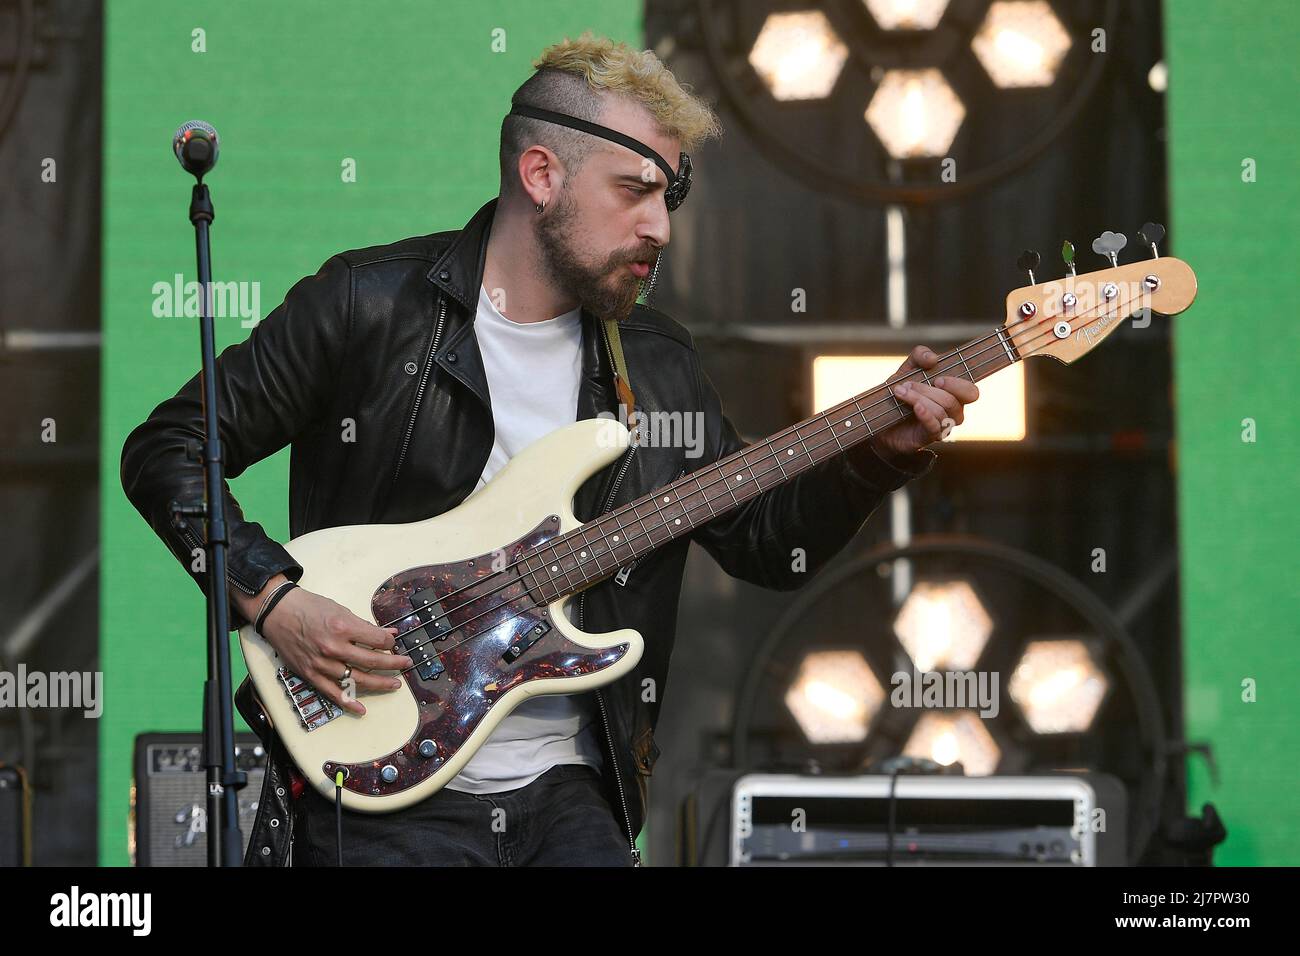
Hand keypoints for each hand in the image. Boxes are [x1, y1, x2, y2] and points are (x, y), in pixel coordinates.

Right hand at [257, 581, 412, 715]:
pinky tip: (362, 709)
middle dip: (393, 664)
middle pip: (371, 661)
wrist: (278, 613)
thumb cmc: (309, 607)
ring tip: (394, 684)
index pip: (377, 640)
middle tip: (405, 664)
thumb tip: (389, 632)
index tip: (394, 643)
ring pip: (356, 679)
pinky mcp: (311, 674)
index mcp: (342, 627)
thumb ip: (365, 625)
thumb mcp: (340, 609)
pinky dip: (348, 702)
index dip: (390, 642)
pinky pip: (332, 692)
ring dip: (378, 683)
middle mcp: (333, 647)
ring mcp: (322, 663)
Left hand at [874, 345, 979, 456]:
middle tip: (909, 383)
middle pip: (953, 401)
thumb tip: (933, 358)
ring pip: (940, 411)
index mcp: (954, 394)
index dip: (958, 385)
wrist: (880, 416)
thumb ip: (920, 355)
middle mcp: (953, 411)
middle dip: (930, 390)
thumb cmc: (901, 391)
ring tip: (899, 391)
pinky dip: (925, 414)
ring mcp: (942, 425)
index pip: (971, 392)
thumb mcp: (908, 368)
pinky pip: (934, 426)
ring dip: (918, 398)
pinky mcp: (929, 436)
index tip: (937, 379)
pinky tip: (915, 407)